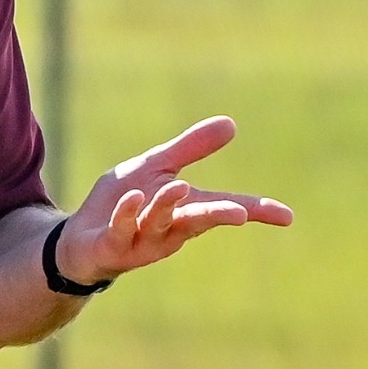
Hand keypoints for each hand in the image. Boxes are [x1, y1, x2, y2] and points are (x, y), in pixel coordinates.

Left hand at [56, 116, 292, 285]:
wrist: (80, 237)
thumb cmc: (124, 201)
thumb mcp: (156, 167)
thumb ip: (191, 149)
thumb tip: (231, 124)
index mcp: (184, 210)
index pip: (226, 207)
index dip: (256, 211)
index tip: (286, 216)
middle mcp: (169, 228)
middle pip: (199, 220)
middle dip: (219, 216)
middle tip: (241, 214)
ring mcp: (141, 239)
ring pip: (160, 223)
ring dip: (168, 206)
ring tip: (179, 188)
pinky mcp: (113, 244)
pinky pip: (122, 229)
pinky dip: (128, 213)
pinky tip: (134, 198)